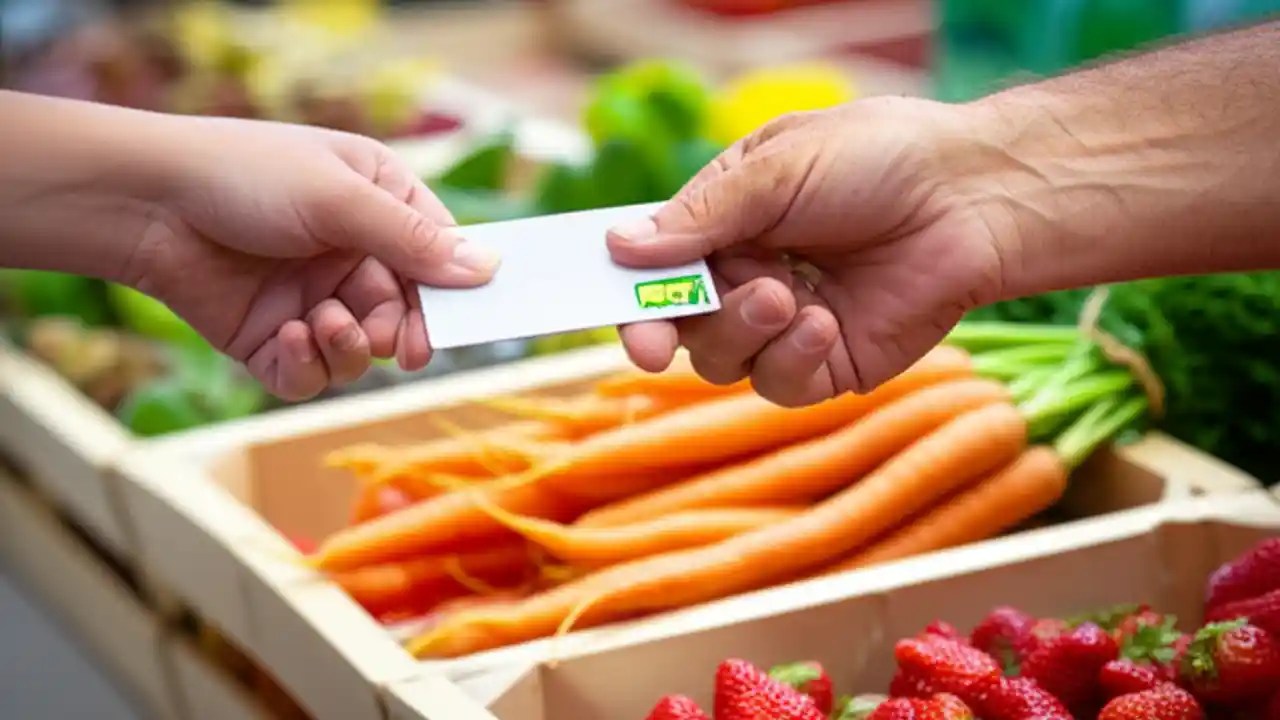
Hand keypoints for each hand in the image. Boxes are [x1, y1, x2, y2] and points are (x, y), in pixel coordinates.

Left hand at [128, 116, 499, 400]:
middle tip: (393, 341)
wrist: (145, 204)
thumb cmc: (243, 175)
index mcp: (377, 205)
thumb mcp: (339, 198)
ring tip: (321, 323)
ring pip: (364, 351)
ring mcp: (312, 298)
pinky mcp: (274, 339)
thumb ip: (412, 239)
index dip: (453, 292)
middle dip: (400, 329)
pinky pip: (313, 375)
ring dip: (352, 347)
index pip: (438, 255)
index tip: (461, 325)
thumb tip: (488, 268)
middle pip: (406, 313)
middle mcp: (351, 254)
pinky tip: (291, 337)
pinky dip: (310, 366)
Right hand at [608, 96, 1014, 406]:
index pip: (656, 271)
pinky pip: (780, 384)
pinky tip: (826, 323)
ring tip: (790, 297)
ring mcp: (786, 324)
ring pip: (723, 361)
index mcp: (724, 223)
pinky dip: (793, 359)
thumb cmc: (880, 158)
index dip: (634, 300)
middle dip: (684, 325)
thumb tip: (621, 247)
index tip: (634, 328)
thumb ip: (701, 217)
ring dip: (745, 333)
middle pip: (680, 326)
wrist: (974, 196)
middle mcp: (746, 275)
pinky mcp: (829, 363)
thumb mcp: (778, 170)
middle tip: (699, 320)